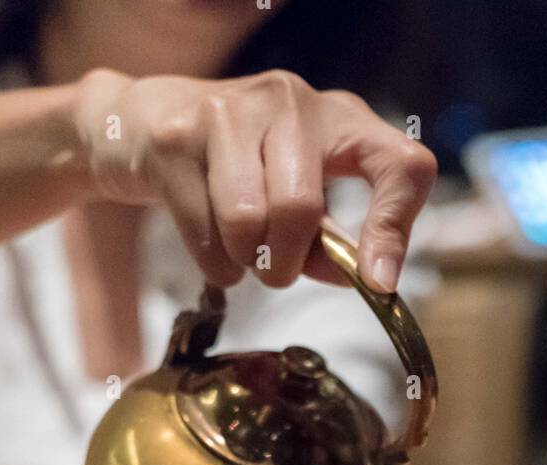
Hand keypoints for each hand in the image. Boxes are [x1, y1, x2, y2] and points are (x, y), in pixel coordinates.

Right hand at [72, 67, 436, 291]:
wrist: (146, 125)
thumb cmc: (239, 172)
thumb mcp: (297, 200)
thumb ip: (330, 244)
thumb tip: (361, 277)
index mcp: (339, 118)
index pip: (400, 164)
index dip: (393, 227)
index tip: (377, 281)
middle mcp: (290, 100)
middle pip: (301, 209)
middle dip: (286, 263)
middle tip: (275, 271)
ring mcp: (230, 110)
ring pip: (247, 222)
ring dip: (244, 261)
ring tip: (240, 249)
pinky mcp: (175, 136)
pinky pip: (204, 234)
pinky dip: (212, 262)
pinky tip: (209, 241)